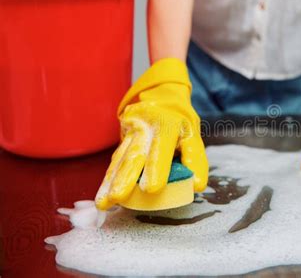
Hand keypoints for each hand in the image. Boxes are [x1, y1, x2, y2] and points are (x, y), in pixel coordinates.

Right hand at [95, 58, 207, 209]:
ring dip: (111, 182)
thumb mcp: (192, 135)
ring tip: (104, 203)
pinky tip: (102, 197)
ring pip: (121, 159)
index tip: (152, 189)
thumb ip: (194, 158)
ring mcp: (131, 133)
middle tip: (119, 197)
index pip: (162, 147)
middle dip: (126, 177)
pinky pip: (115, 162)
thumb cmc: (180, 123)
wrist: (161, 98)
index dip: (157, 167)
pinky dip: (108, 180)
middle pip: (135, 154)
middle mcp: (145, 127)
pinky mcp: (123, 140)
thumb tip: (197, 185)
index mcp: (167, 124)